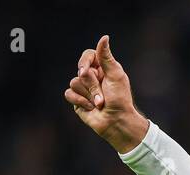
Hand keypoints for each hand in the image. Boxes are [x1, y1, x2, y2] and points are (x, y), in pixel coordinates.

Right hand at [64, 35, 148, 152]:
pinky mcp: (77, 100)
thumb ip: (107, 57)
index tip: (86, 70)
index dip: (85, 62)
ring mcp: (84, 88)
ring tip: (100, 104)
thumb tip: (104, 37)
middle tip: (103, 96)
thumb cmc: (120, 100)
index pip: (88, 56)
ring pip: (74, 82)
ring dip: (89, 96)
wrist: (117, 122)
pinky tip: (90, 108)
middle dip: (92, 86)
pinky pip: (69, 93)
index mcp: (102, 69)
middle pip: (81, 71)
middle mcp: (92, 77)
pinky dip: (80, 101)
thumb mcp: (116, 76)